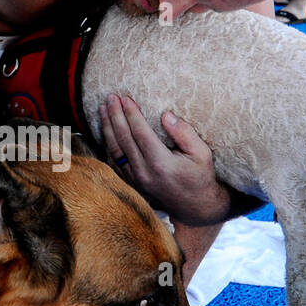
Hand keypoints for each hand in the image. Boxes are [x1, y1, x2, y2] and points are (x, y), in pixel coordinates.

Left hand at [99, 94, 230, 224]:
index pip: (140, 132)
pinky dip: (107, 145)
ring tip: (103, 109)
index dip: (131, 113)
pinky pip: (113, 163)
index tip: (125, 98)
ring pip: (114, 150)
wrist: (195, 207)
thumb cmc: (201, 177)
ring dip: (107, 128)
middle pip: (123, 138)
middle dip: (115, 115)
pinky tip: (105, 131)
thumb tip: (166, 115)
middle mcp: (144, 172)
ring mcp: (135, 180)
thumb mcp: (202, 153)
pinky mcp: (131, 184)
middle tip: (110, 97)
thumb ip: (184, 133)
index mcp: (161, 163)